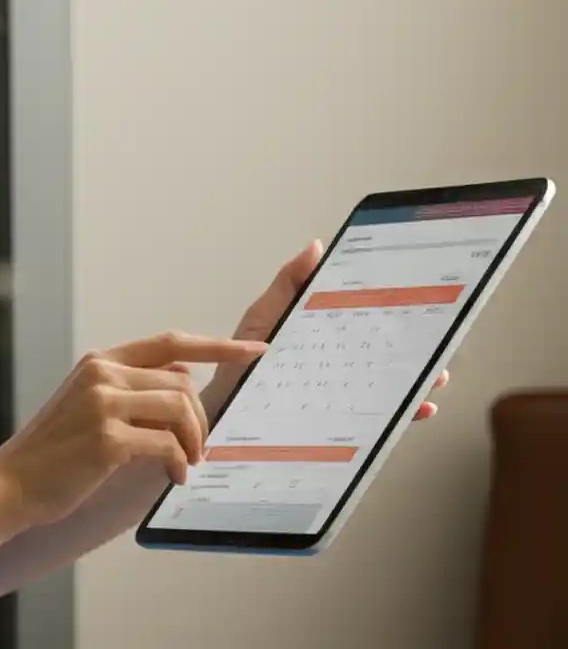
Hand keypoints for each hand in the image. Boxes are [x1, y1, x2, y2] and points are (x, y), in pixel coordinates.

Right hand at [0, 332, 267, 527]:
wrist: (11, 484)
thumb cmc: (53, 453)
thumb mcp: (88, 406)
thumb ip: (131, 390)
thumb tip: (185, 381)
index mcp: (100, 362)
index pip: (170, 343)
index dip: (217, 346)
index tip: (254, 350)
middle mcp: (102, 375)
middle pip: (183, 384)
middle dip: (199, 420)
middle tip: (197, 451)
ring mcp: (103, 404)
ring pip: (180, 410)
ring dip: (193, 442)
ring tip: (185, 465)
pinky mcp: (107, 439)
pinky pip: (168, 445)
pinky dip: (179, 464)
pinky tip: (172, 477)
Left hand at [202, 240, 450, 419]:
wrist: (224, 415)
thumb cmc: (240, 364)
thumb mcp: (263, 318)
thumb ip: (287, 285)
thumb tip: (317, 246)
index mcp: (324, 330)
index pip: (364, 313)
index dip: (392, 305)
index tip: (419, 296)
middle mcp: (339, 358)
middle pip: (385, 347)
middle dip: (417, 343)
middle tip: (440, 337)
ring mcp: (342, 389)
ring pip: (390, 380)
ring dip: (418, 377)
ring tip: (435, 375)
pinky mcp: (341, 419)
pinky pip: (379, 415)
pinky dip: (403, 413)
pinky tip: (419, 408)